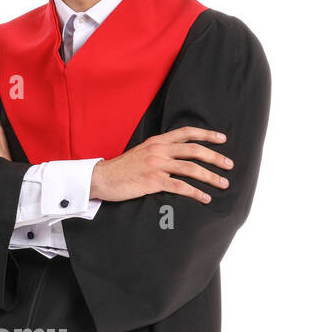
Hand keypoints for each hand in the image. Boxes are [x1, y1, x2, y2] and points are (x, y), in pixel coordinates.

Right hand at [90, 127, 231, 203]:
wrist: (101, 178)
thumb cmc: (121, 168)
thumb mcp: (141, 152)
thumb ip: (159, 150)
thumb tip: (178, 155)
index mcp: (157, 141)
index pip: (186, 133)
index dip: (207, 135)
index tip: (222, 139)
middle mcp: (159, 150)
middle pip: (194, 150)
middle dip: (216, 158)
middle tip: (229, 165)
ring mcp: (156, 165)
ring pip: (191, 168)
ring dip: (211, 177)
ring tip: (223, 183)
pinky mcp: (153, 181)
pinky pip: (180, 186)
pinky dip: (196, 193)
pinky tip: (205, 198)